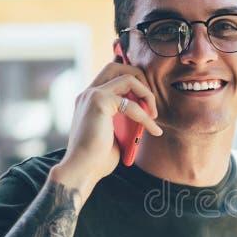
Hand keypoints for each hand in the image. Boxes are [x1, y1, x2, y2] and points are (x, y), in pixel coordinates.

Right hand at [52, 62, 162, 196]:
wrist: (83, 170)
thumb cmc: (98, 158)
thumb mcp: (116, 133)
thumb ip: (125, 118)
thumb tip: (145, 112)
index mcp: (91, 99)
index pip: (112, 75)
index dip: (134, 83)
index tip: (147, 105)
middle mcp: (89, 93)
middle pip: (117, 66)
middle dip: (140, 79)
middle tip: (151, 103)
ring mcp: (92, 95)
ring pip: (128, 76)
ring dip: (147, 93)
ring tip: (153, 115)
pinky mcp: (98, 101)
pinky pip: (131, 103)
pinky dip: (146, 117)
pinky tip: (154, 130)